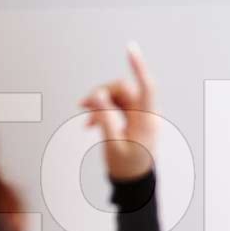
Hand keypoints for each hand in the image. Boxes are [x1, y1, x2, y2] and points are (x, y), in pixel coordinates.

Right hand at [80, 42, 158, 181]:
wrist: (134, 182)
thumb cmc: (125, 165)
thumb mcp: (112, 143)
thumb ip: (105, 118)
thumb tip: (97, 95)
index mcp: (147, 118)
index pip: (146, 86)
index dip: (137, 66)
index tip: (130, 48)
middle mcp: (147, 113)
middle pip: (124, 89)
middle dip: (102, 93)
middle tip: (81, 105)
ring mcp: (142, 115)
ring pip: (118, 96)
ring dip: (100, 103)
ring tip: (85, 120)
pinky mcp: (135, 118)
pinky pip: (118, 106)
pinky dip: (103, 111)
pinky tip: (90, 122)